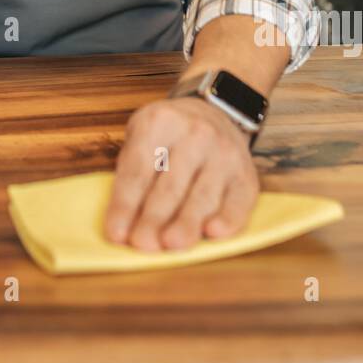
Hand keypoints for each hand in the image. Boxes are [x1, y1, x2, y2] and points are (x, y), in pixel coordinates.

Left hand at [104, 95, 259, 250]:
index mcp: (161, 122)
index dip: (125, 205)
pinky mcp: (246, 174)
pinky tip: (214, 233)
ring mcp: (225, 153)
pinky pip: (239, 201)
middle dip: (153, 219)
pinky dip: (228, 219)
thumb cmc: (167, 137)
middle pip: (170, 186)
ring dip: (186, 224)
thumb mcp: (141, 137)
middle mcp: (196, 134)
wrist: (212, 117)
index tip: (115, 234)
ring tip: (171, 245)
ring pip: (203, 196)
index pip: (138, 170)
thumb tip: (124, 226)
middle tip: (142, 245)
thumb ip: (132, 174)